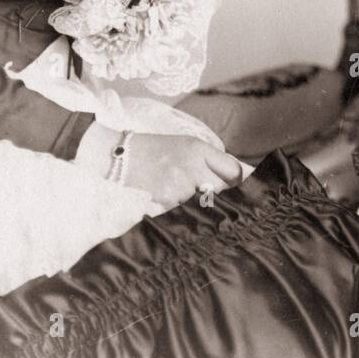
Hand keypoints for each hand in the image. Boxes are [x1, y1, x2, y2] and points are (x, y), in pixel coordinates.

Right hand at [76, 123, 241, 207]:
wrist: (114, 156)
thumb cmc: (154, 150)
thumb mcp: (186, 146)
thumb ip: (213, 161)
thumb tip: (242, 176)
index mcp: (199, 149)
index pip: (235, 171)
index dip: (241, 181)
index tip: (244, 187)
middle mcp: (192, 167)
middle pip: (223, 190)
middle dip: (220, 194)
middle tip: (212, 196)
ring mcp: (178, 187)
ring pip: (202, 204)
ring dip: (196, 204)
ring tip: (177, 191)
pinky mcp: (165, 203)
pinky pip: (182, 212)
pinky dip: (178, 210)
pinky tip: (166, 199)